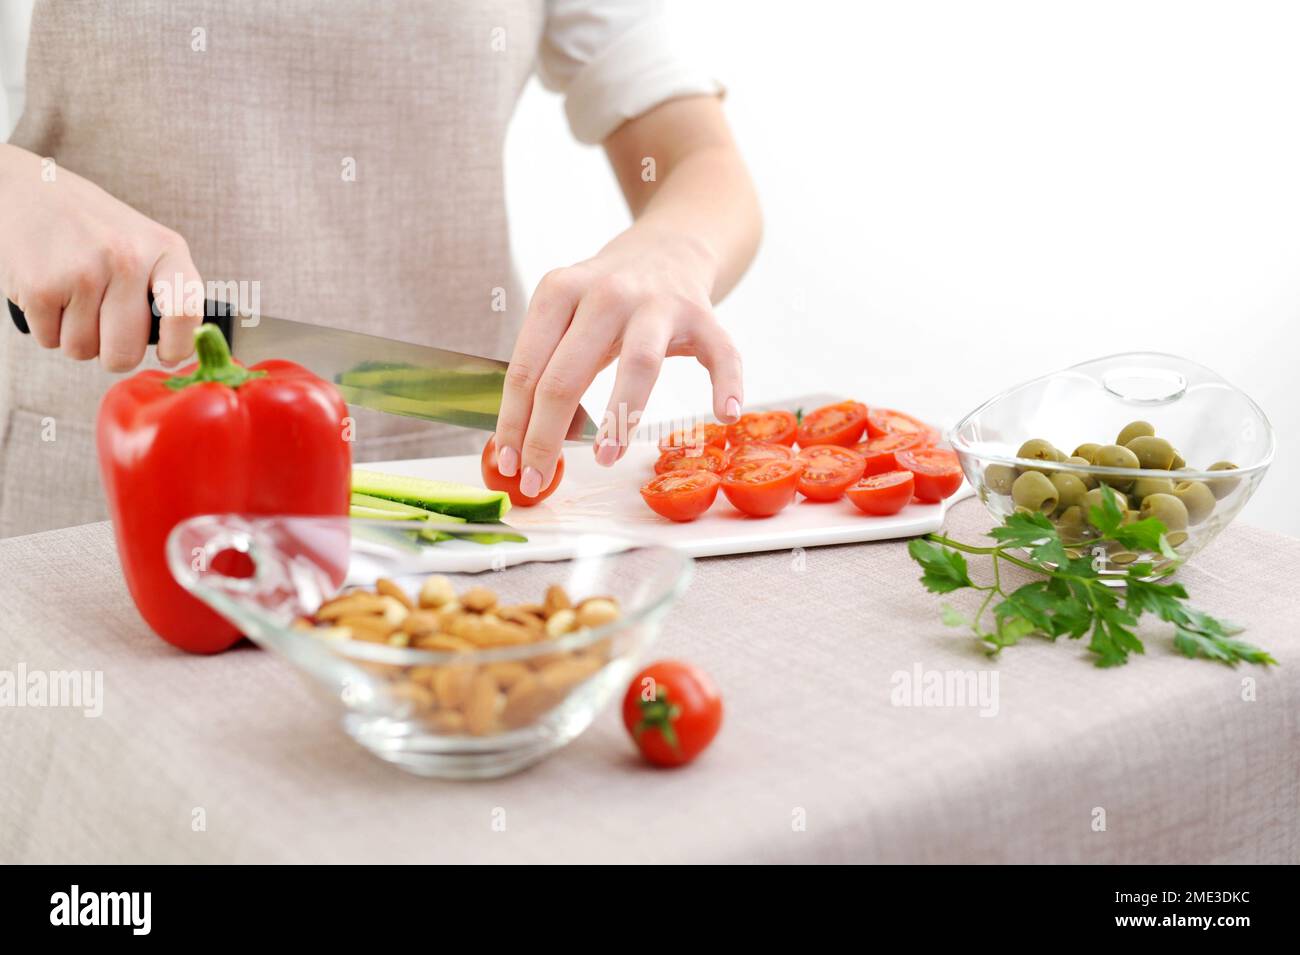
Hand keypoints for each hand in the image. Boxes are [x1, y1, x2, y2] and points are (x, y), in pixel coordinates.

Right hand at [0, 144, 202, 369]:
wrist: (24, 189)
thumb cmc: (93, 227)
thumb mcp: (143, 241)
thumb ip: (165, 289)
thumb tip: (176, 350)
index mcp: (165, 249)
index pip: (186, 313)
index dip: (178, 346)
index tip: (168, 354)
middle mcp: (127, 259)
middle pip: (126, 353)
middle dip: (113, 353)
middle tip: (105, 329)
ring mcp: (83, 273)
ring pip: (84, 351)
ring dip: (76, 337)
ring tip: (73, 299)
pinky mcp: (41, 286)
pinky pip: (50, 341)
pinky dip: (47, 327)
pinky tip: (51, 293)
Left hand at [494, 230, 743, 496]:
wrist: (667, 248)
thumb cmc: (605, 300)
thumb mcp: (566, 316)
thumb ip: (549, 368)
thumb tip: (527, 446)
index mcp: (560, 292)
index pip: (528, 369)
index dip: (514, 422)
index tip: (508, 464)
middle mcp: (607, 293)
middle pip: (568, 373)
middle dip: (547, 435)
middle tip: (538, 478)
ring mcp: (659, 304)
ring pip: (639, 364)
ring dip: (620, 416)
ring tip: (605, 458)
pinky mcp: (703, 315)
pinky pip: (720, 353)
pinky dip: (727, 382)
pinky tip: (724, 414)